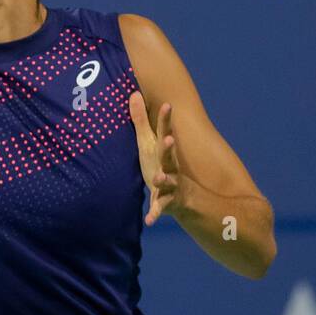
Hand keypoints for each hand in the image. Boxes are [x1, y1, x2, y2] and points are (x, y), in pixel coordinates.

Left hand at [128, 91, 188, 225]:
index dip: (166, 119)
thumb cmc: (158, 164)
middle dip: (168, 147)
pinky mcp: (166, 202)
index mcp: (163, 151)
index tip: (168, 104)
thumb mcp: (147, 143)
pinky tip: (149, 221)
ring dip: (163, 179)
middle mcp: (169, 166)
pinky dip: (155, 214)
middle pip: (168, 155)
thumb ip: (140, 120)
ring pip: (167, 181)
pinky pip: (160, 208)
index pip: (165, 132)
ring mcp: (170, 184)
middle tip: (168, 139)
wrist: (181, 197)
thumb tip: (134, 93)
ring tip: (157, 177)